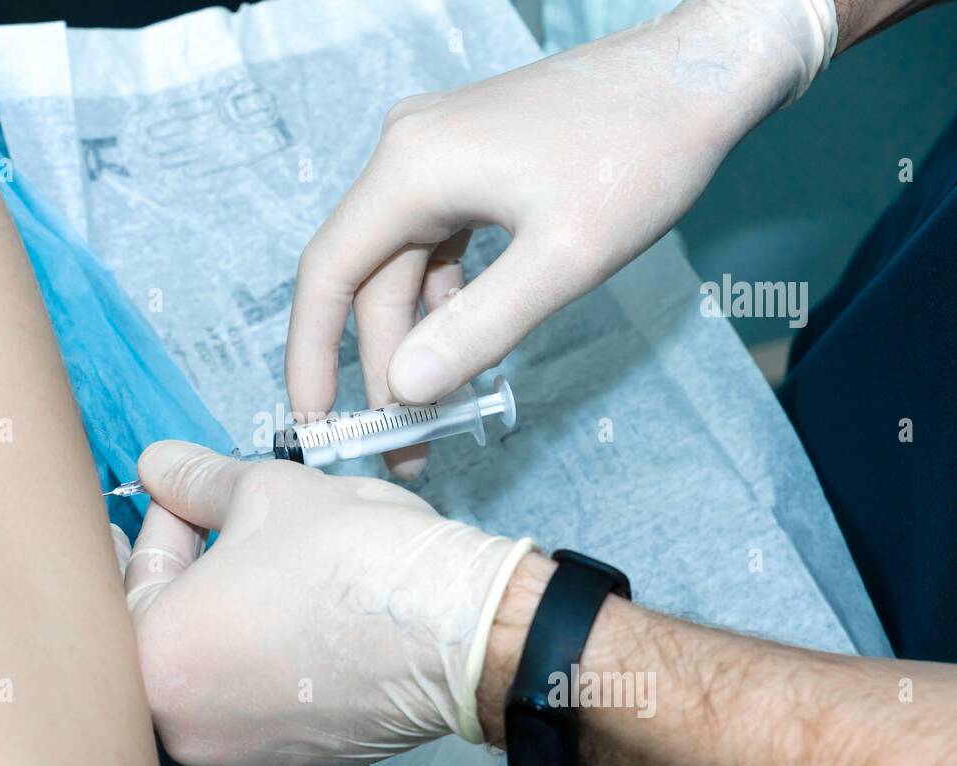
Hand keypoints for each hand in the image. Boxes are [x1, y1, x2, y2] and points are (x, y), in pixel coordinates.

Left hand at [123, 440, 517, 765]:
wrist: (455, 629)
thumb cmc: (353, 561)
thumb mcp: (262, 491)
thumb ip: (195, 481)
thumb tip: (158, 464)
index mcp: (156, 661)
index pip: (136, 575)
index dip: (164, 519)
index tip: (186, 496)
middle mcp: (184, 726)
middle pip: (166, 633)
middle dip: (188, 575)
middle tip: (212, 529)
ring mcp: (239, 755)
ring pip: (212, 671)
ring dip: (227, 620)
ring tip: (269, 573)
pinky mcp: (292, 765)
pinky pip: (255, 703)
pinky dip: (264, 662)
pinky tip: (300, 622)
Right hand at [285, 0, 833, 475]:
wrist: (700, 74)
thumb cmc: (642, 152)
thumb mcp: (564, 257)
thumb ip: (480, 328)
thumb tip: (405, 390)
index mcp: (412, 168)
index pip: (328, 272)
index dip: (311, 353)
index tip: (313, 423)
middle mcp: (408, 154)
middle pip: (371, 279)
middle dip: (384, 365)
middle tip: (407, 444)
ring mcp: (437, 156)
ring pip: (405, 268)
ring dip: (417, 340)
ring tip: (438, 415)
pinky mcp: (469, 165)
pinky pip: (438, 247)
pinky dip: (448, 303)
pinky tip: (471, 350)